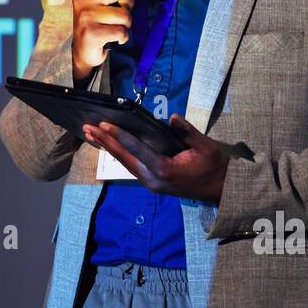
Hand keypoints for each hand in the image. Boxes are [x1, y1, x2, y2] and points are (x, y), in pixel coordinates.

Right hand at [71, 0, 133, 80]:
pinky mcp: (91, 33)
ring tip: (118, 27)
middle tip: (124, 12)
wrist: (83, 51)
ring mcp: (85, 17)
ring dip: (127, 23)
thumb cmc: (96, 23)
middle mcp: (82, 0)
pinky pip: (121, 31)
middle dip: (128, 3)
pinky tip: (117, 39)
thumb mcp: (97, 2)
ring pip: (123, 14)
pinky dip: (124, 36)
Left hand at [83, 113, 231, 201]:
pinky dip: (119, 155)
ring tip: (91, 135)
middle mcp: (153, 179)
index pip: (136, 149)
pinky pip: (131, 167)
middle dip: (104, 142)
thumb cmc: (214, 166)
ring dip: (108, 148)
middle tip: (87, 128)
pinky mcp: (152, 184)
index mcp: (164, 169)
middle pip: (124, 158)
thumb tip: (172, 117)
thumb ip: (187, 132)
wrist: (220, 190)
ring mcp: (151, 184)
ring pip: (125, 164)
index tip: (103, 125)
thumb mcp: (205, 146)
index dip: (118, 136)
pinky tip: (109, 146)